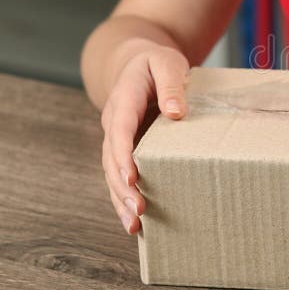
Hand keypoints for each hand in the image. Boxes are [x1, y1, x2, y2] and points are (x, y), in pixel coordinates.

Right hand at [101, 45, 188, 233]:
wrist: (138, 63)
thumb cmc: (156, 63)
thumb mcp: (167, 62)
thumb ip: (171, 84)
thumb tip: (175, 113)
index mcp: (123, 100)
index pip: (120, 130)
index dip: (124, 155)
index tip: (132, 177)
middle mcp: (114, 122)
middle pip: (112, 159)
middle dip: (122, 187)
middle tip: (138, 212)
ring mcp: (117, 138)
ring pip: (112, 173)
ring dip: (121, 199)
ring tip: (134, 226)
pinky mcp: (126, 148)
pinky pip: (121, 174)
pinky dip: (125, 197)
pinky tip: (135, 222)